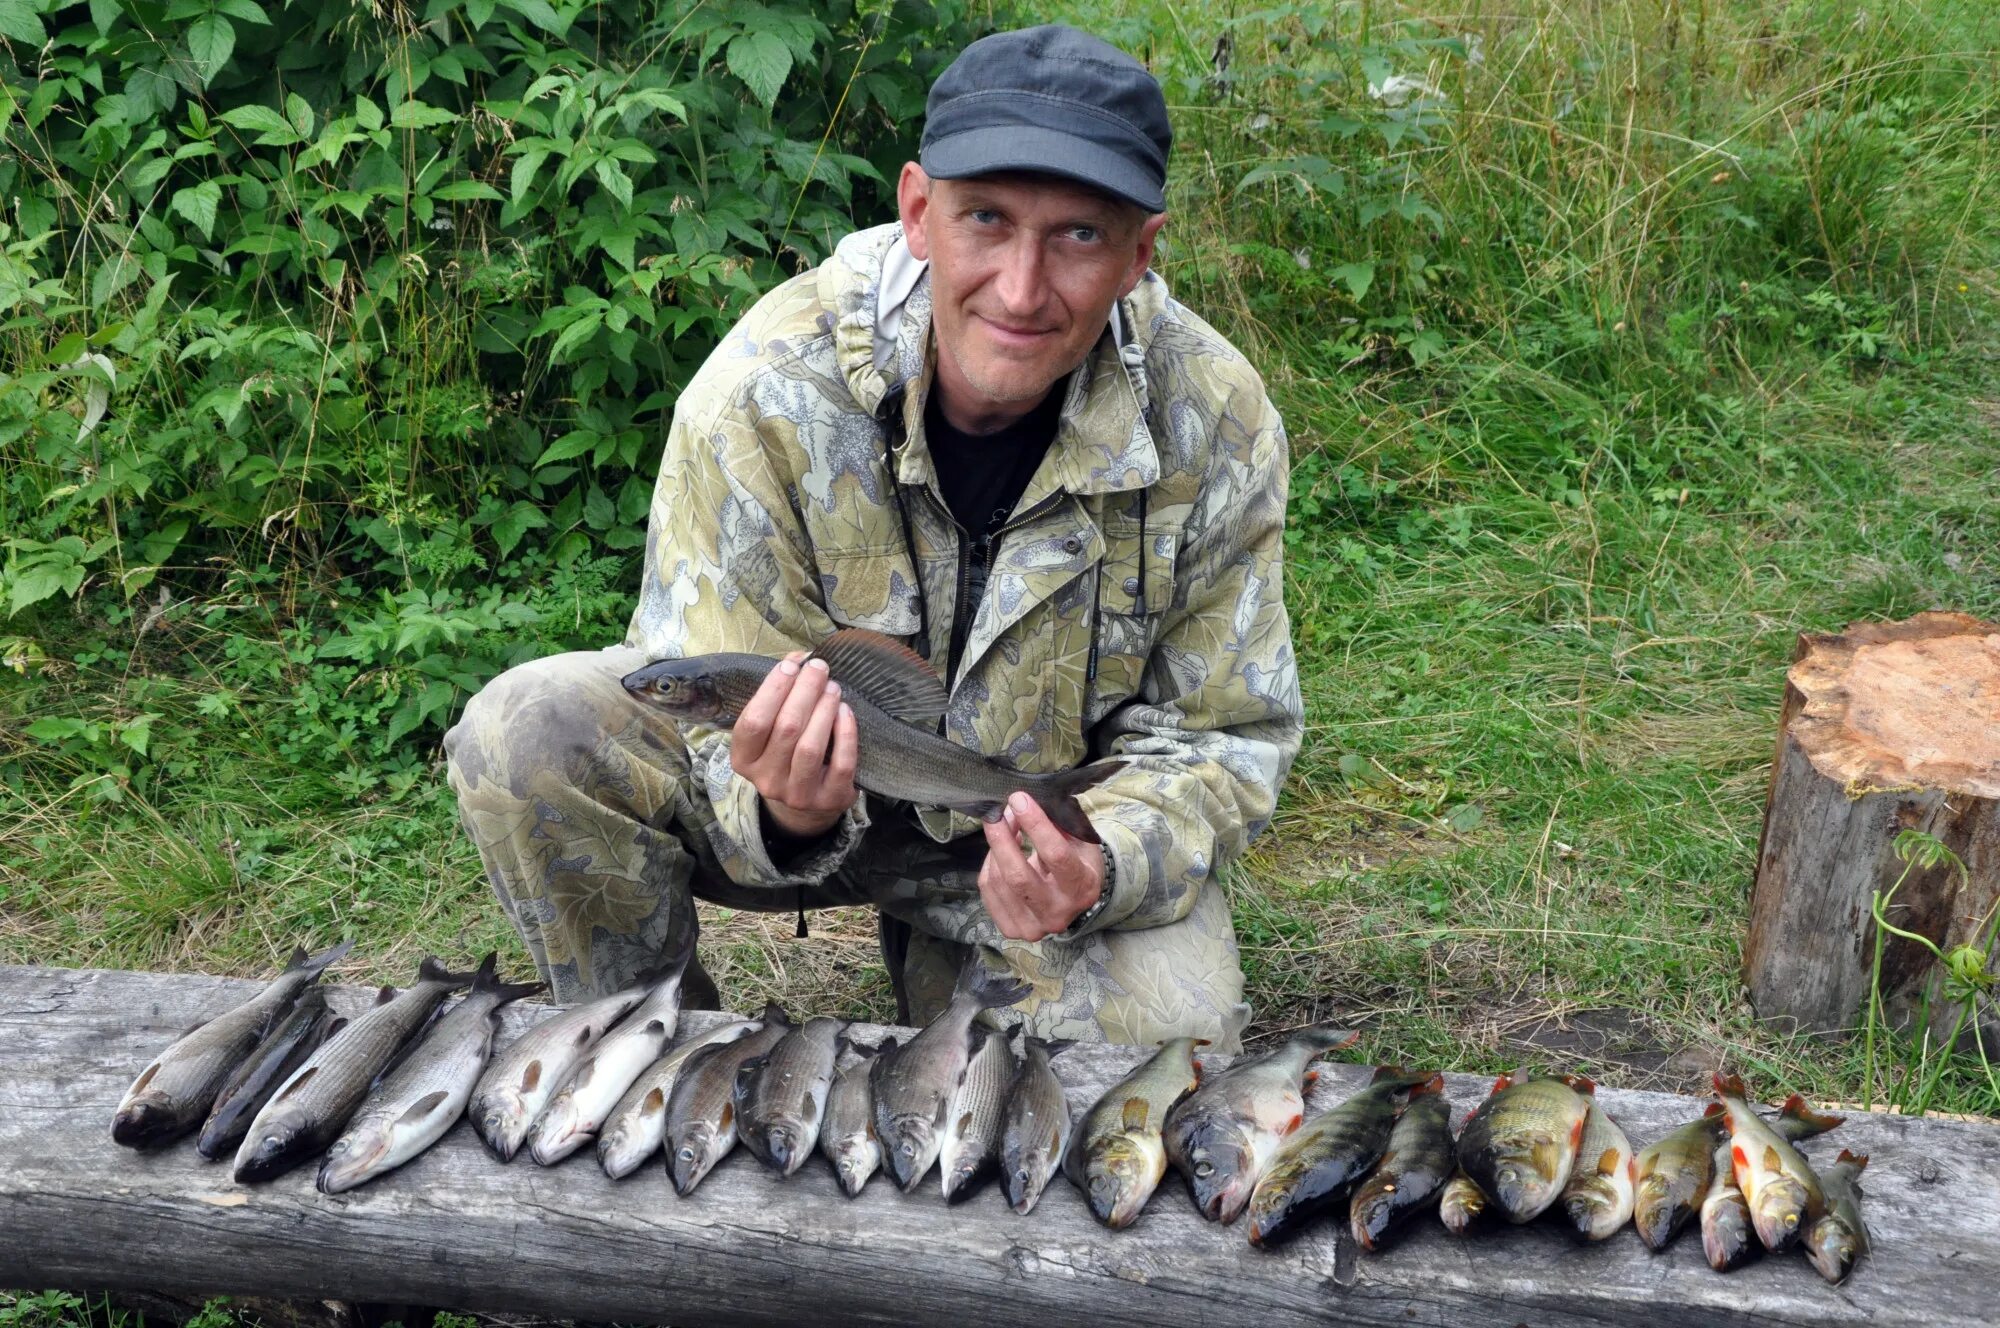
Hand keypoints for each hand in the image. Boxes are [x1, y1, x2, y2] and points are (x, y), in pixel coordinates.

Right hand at [729, 653, 859, 838]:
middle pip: (786, 728)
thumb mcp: (771, 729)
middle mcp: (766, 780)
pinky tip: (846, 711)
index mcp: (744, 760)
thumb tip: (798, 659)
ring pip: (810, 747)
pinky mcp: (829, 800)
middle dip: (805, 691)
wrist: (806, 799)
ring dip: (824, 709)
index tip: (792, 665)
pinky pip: (841, 764)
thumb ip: (779, 695)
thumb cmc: (785, 751)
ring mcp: (797, 794)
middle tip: (820, 668)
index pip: (754, 721)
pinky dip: (845, 734)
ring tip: (833, 687)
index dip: (773, 689)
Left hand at [979, 791, 1104, 941]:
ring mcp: (1033, 926)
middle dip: (1002, 838)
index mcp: (1082, 888)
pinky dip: (989, 865)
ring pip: (998, 881)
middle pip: (1018, 875)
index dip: (1035, 825)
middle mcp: (1058, 913)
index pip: (1056, 855)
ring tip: (1002, 827)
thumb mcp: (1080, 841)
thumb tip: (1024, 803)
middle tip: (996, 813)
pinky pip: (987, 890)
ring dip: (995, 848)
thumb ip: (1057, 823)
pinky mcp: (1011, 929)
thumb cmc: (1078, 863)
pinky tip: (999, 852)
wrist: (1074, 901)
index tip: (1019, 800)